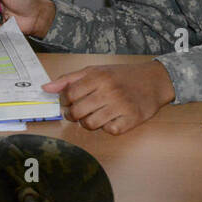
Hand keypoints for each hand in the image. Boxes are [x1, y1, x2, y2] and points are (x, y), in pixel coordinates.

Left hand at [42, 61, 175, 134]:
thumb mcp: (96, 70)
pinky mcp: (131, 120)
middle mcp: (109, 91)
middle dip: (73, 115)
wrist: (155, 81)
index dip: (64, 101)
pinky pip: (109, 131)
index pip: (69, 94)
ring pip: (90, 124)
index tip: (68, 102)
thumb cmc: (122, 76)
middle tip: (78, 111)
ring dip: (88, 123)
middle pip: (77, 112)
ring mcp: (121, 107)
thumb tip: (46, 88)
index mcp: (99, 77)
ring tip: (94, 115)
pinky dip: (108, 127)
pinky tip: (111, 118)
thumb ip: (70, 79)